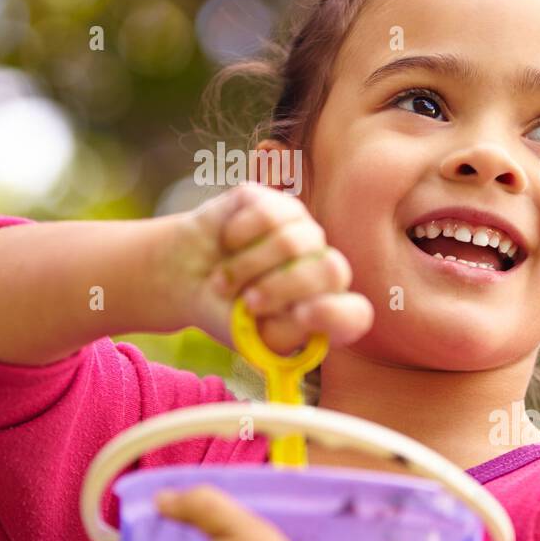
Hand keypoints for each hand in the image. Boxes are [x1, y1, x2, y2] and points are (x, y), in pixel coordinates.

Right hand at [168, 181, 373, 356]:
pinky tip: (227, 242)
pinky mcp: (275, 201)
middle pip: (333, 270)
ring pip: (291, 242)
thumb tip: (305, 312)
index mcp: (324, 308)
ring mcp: (302, 230)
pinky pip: (267, 215)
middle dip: (282, 288)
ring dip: (246, 267)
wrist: (184, 277)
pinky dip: (236, 235)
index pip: (355, 315)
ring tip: (224, 280)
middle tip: (248, 301)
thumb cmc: (224, 312)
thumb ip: (282, 335)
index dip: (334, 315)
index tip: (300, 315)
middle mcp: (321, 266)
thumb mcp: (249, 338)